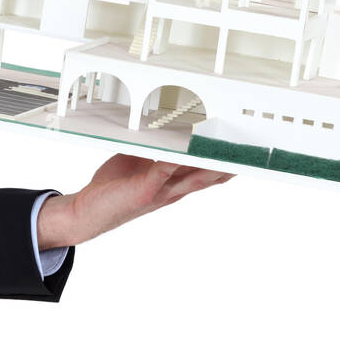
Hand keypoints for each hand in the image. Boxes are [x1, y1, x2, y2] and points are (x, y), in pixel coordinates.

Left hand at [37, 154, 234, 247]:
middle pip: (213, 176)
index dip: (229, 161)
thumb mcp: (139, 163)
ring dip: (213, 162)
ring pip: (197, 176)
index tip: (246, 146)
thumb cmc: (114, 187)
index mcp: (175, 182)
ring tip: (230, 147)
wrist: (88, 211)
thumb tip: (165, 127)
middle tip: (251, 146)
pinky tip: (185, 148)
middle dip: (232, 162)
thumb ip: (155, 149)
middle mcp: (174, 189)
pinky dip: (176, 158)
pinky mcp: (146, 189)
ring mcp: (163, 191)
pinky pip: (165, 170)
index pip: (210, 172)